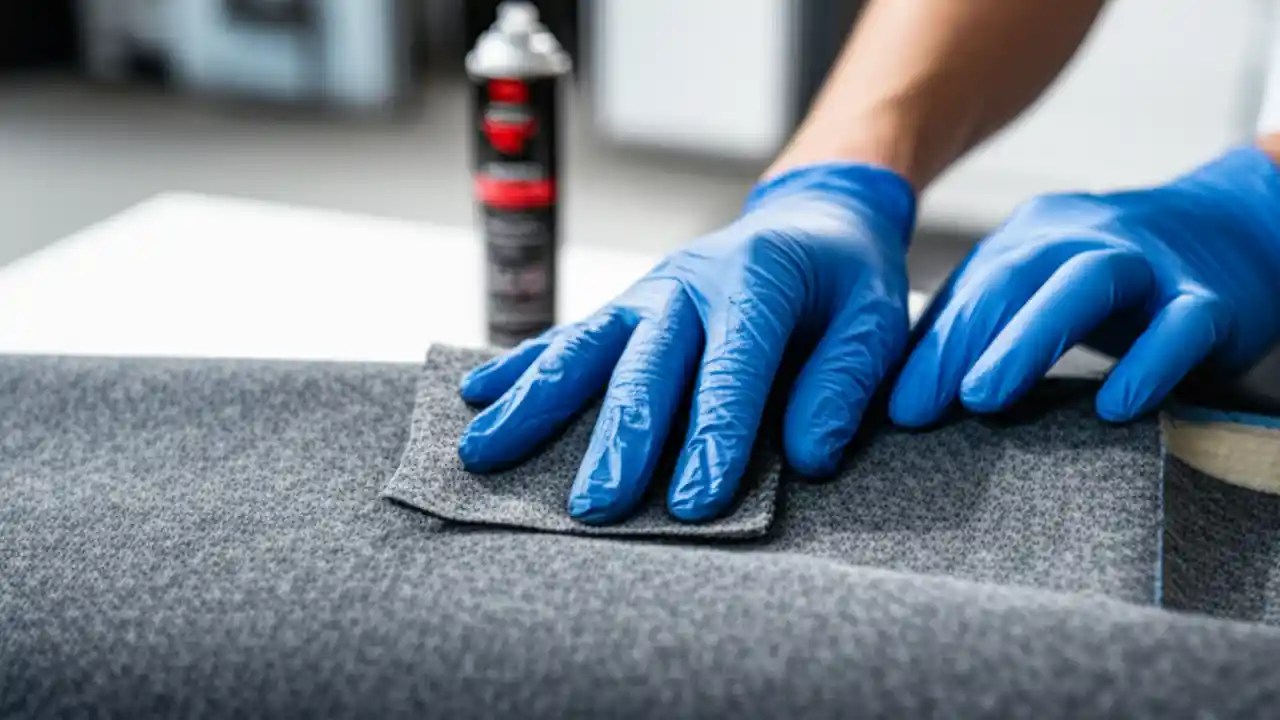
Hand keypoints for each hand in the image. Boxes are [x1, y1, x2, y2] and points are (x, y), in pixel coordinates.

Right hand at [457, 163, 915, 522]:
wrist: (811, 215)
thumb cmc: (846, 278)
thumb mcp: (876, 318)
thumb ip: (843, 382)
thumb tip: (810, 457)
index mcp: (759, 281)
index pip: (734, 368)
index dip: (714, 436)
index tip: (694, 503)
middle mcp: (691, 283)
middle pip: (646, 365)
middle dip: (618, 439)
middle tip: (593, 507)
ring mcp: (649, 292)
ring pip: (586, 348)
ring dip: (535, 403)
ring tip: (485, 451)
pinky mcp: (627, 305)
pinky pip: (569, 336)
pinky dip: (522, 365)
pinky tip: (477, 394)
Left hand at [890, 146, 1279, 426]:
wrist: (1240, 226)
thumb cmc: (1119, 280)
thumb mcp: (1045, 287)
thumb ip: (986, 323)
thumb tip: (907, 389)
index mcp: (1033, 239)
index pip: (970, 292)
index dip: (927, 348)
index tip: (892, 408)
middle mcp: (1082, 239)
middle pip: (1010, 280)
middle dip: (955, 345)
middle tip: (916, 408)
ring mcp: (1149, 262)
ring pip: (1084, 285)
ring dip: (1027, 340)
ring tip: (982, 397)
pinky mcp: (1211, 297)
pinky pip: (1179, 326)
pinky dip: (1147, 362)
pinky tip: (1115, 405)